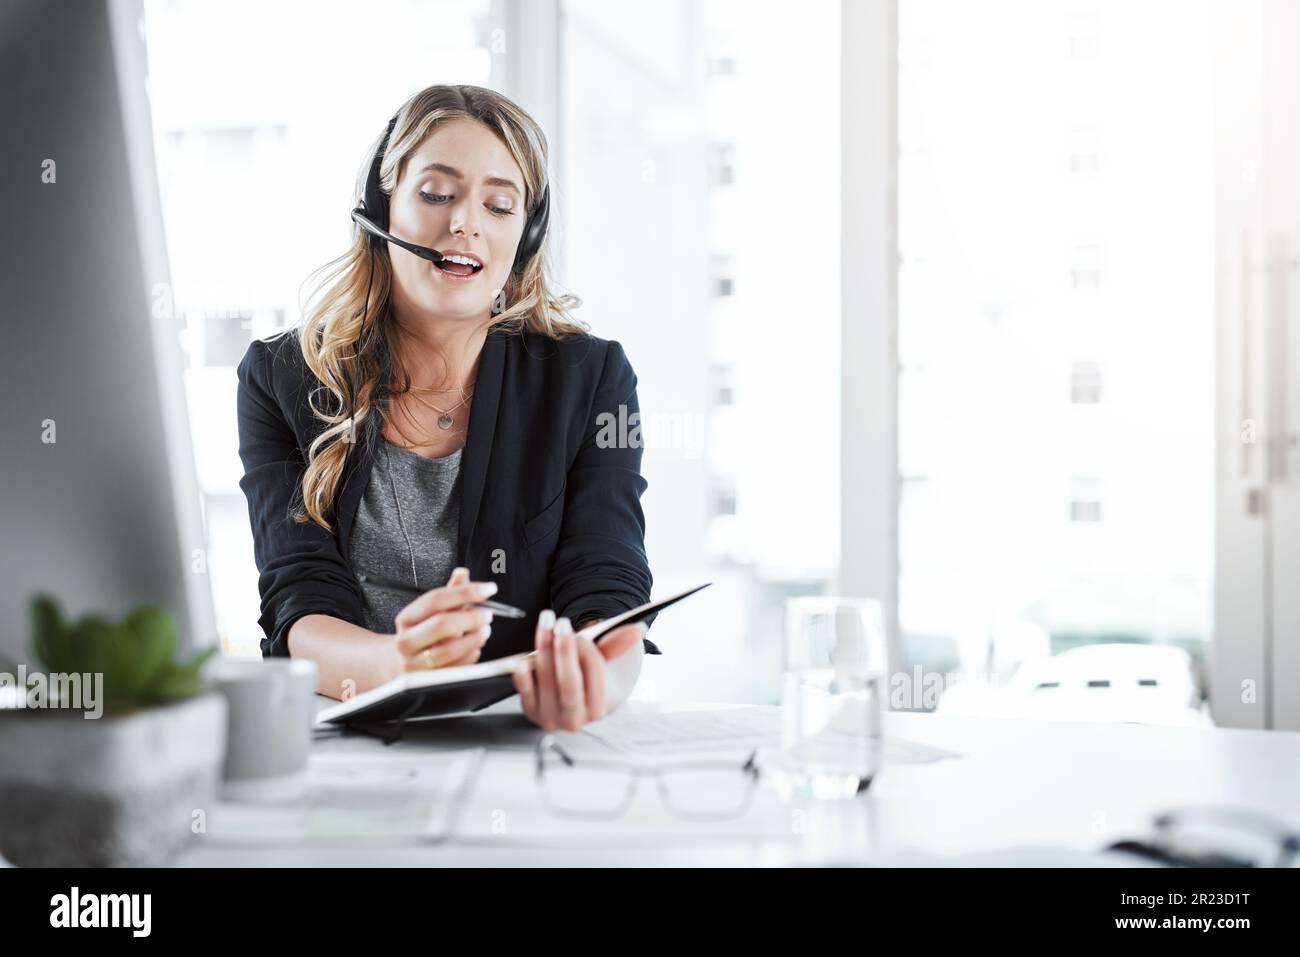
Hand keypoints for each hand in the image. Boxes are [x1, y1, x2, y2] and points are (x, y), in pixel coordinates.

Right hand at [385, 567, 495, 676]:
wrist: (398, 664)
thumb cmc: (421, 633)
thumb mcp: (429, 612)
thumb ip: (449, 593)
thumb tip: (462, 573)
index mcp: (406, 617)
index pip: (436, 599)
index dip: (465, 592)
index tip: (489, 589)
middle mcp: (406, 640)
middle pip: (441, 624)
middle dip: (471, 617)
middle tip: (488, 614)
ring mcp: (414, 663)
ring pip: (449, 650)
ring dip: (474, 638)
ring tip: (485, 630)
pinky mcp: (426, 681)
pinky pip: (455, 668)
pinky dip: (471, 656)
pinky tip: (476, 647)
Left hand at [511, 610, 646, 730]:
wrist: (570, 701)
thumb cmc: (588, 679)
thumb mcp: (605, 664)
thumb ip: (618, 644)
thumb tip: (638, 629)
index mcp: (599, 708)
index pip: (594, 675)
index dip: (587, 651)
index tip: (582, 634)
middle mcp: (575, 718)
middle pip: (569, 682)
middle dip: (565, 650)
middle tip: (562, 624)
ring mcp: (550, 717)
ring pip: (546, 681)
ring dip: (544, 649)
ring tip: (546, 625)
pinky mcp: (529, 711)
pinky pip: (524, 692)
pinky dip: (523, 676)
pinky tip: (523, 660)